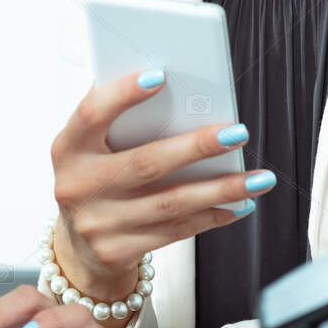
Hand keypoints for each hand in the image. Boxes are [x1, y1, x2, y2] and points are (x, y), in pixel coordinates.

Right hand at [49, 68, 274, 311]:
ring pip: (171, 203)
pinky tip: (237, 205)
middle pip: (147, 163)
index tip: (160, 75)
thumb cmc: (95, 179)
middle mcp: (77, 186)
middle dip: (198, 147)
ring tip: (259, 178)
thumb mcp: (91, 148)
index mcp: (68, 148)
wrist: (78, 247)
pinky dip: (211, 216)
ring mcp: (97, 223)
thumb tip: (170, 87)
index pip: (92, 113)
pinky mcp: (117, 251)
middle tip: (237, 133)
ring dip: (222, 189)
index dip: (123, 94)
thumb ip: (118, 121)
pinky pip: (175, 231)